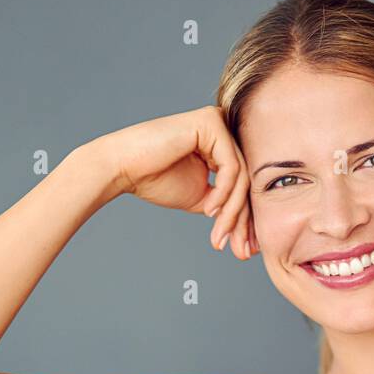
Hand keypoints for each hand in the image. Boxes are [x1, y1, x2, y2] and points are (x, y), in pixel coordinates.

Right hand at [92, 106, 257, 259]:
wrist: (124, 168)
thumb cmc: (154, 180)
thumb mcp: (199, 198)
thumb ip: (224, 203)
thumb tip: (249, 226)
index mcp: (220, 146)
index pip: (241, 185)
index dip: (245, 220)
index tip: (245, 249)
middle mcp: (222, 130)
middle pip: (246, 181)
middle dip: (243, 221)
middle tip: (241, 251)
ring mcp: (218, 123)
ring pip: (241, 177)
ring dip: (232, 213)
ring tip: (219, 235)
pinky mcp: (211, 123)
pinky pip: (230, 167)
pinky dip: (223, 193)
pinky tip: (210, 209)